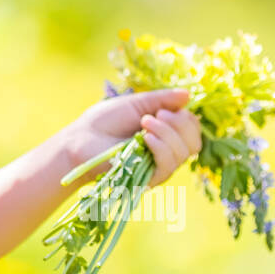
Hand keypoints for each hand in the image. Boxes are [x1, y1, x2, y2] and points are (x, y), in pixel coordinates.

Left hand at [62, 88, 202, 188]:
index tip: (163, 109)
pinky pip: (168, 165)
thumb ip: (162, 99)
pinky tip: (146, 138)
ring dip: (167, 132)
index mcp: (165, 134)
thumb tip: (189, 94)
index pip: (193, 130)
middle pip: (194, 142)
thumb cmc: (104, 121)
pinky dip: (161, 147)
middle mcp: (166, 152)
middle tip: (153, 116)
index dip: (186, 118)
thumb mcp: (136, 103)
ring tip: (144, 122)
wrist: (80, 139)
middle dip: (179, 124)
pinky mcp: (148, 179)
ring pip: (184, 153)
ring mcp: (158, 167)